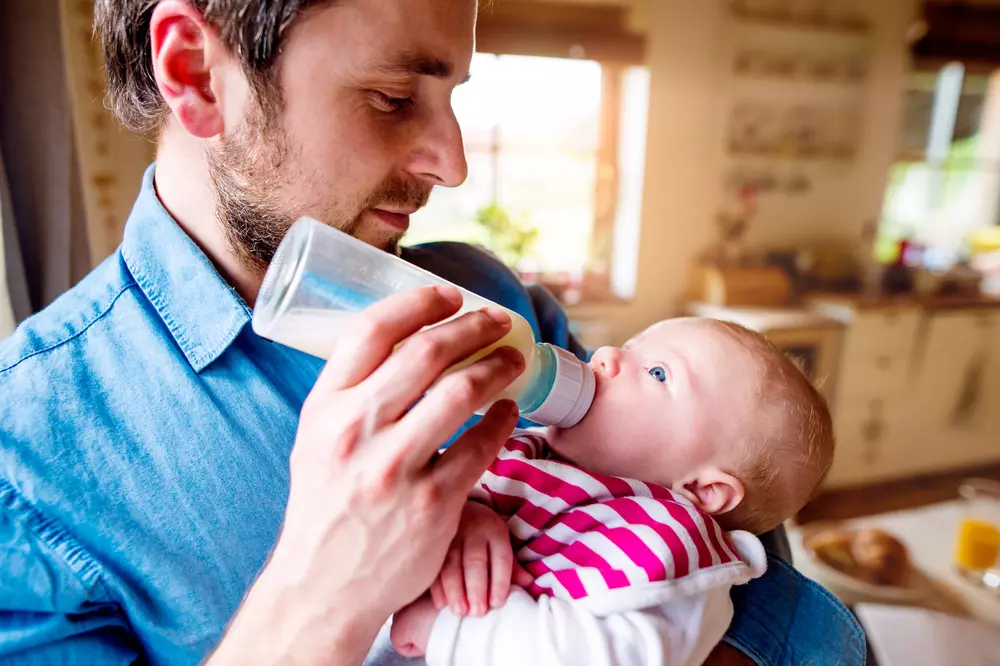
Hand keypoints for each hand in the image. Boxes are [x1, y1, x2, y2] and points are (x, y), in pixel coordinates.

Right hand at [208, 286, 523, 665]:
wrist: (324, 585)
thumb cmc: (326, 502)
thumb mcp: (317, 437)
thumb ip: (353, 392)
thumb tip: (407, 342)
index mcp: (325, 407)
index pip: (373, 331)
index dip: (419, 302)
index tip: (451, 295)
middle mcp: (357, 431)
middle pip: (427, 353)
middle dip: (473, 326)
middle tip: (498, 321)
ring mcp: (396, 468)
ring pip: (463, 393)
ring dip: (499, 367)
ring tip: (515, 360)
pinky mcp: (433, 503)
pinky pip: (482, 446)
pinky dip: (503, 422)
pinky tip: (510, 413)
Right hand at [430, 501, 533, 616]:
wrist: (457, 507)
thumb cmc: (484, 533)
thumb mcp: (501, 543)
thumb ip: (512, 566)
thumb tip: (528, 582)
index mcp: (496, 532)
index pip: (501, 559)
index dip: (500, 582)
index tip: (496, 604)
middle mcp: (475, 531)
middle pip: (475, 562)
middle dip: (476, 589)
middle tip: (477, 612)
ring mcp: (452, 534)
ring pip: (452, 564)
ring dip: (455, 590)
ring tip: (459, 611)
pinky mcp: (434, 541)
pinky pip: (435, 565)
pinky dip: (437, 586)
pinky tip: (441, 604)